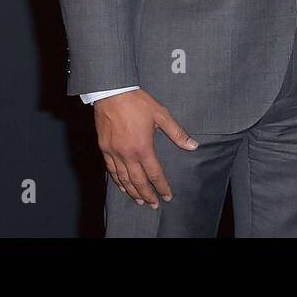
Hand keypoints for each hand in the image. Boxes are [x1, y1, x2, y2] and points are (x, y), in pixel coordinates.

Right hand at [94, 89, 197, 206]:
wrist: (112, 92)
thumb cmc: (138, 102)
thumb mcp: (161, 115)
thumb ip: (177, 133)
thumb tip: (192, 145)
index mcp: (143, 147)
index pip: (154, 174)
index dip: (162, 187)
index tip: (167, 196)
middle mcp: (127, 154)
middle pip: (138, 181)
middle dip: (147, 195)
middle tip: (154, 204)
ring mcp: (114, 152)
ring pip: (123, 179)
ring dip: (132, 191)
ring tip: (139, 200)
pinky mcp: (104, 148)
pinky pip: (111, 170)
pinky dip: (117, 180)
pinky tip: (122, 185)